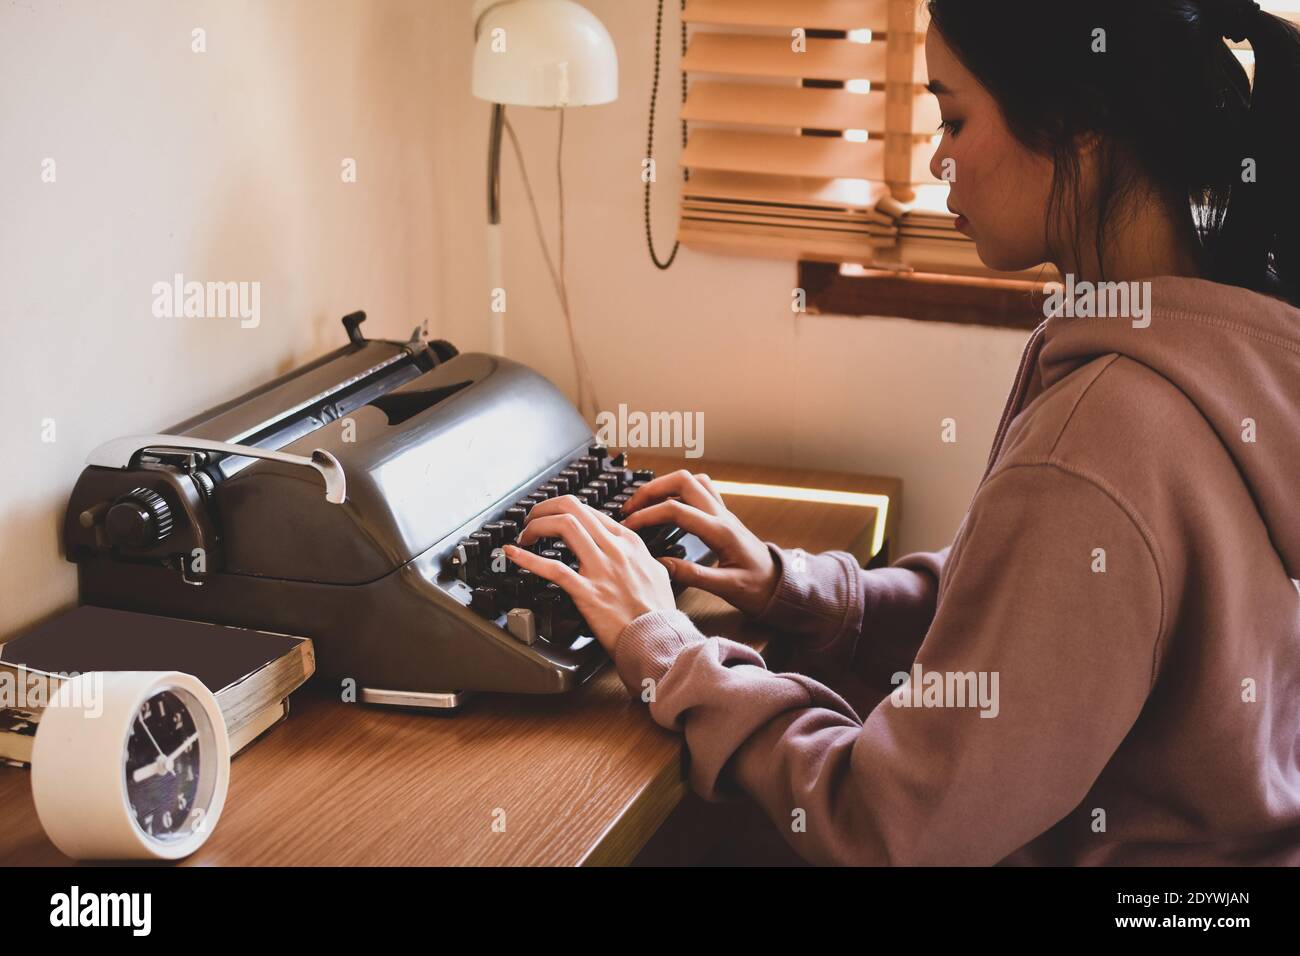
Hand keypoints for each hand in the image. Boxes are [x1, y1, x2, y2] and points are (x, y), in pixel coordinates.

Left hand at [503, 495, 677, 652]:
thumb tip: (639, 555)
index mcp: (630, 543)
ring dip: (537, 525)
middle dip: (545, 507)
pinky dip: (528, 558)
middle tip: (532, 518)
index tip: (553, 518)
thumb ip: (645, 558)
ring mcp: (601, 569)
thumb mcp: (658, 573)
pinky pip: (553, 568)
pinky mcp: (588, 592)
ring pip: (565, 525)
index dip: (564, 510)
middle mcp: (615, 549)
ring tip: (525, 535)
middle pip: (574, 508)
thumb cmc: (658, 612)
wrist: (657, 638)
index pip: (590, 511)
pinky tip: (513, 554)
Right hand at [621, 470, 778, 616]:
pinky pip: (700, 489)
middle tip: (631, 507)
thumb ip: (692, 574)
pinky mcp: (722, 516)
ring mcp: (723, 512)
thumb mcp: (725, 587)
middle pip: (683, 481)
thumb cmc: (757, 588)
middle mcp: (721, 515)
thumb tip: (660, 563)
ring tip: (645, 503)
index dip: (647, 515)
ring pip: (691, 480)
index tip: (628, 526)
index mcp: (721, 531)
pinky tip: (667, 505)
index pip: (676, 510)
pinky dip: (678, 491)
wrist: (779, 585)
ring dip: (665, 485)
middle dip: (652, 489)